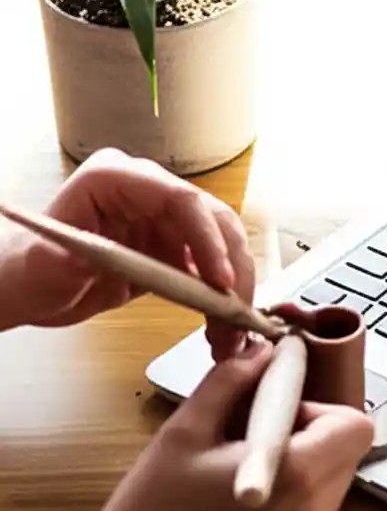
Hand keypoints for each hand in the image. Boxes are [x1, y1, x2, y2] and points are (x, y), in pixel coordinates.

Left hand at [0, 148, 254, 358]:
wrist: (29, 289)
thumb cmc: (26, 269)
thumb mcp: (43, 265)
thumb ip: (69, 258)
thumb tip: (96, 258)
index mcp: (116, 179)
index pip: (180, 199)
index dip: (208, 238)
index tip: (218, 281)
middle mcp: (148, 193)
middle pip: (214, 222)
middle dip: (231, 269)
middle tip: (236, 312)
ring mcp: (164, 220)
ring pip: (223, 246)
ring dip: (234, 289)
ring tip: (232, 331)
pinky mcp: (174, 247)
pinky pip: (211, 270)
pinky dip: (220, 300)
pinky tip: (221, 328)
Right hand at [40, 340, 374, 510]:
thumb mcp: (185, 432)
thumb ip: (230, 382)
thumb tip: (260, 352)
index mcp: (294, 475)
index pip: (354, 424)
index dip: (320, 404)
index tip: (278, 402)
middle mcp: (314, 509)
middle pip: (352, 446)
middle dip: (315, 425)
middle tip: (260, 425)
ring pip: (338, 469)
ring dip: (308, 450)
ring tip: (249, 452)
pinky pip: (320, 495)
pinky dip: (299, 476)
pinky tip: (249, 476)